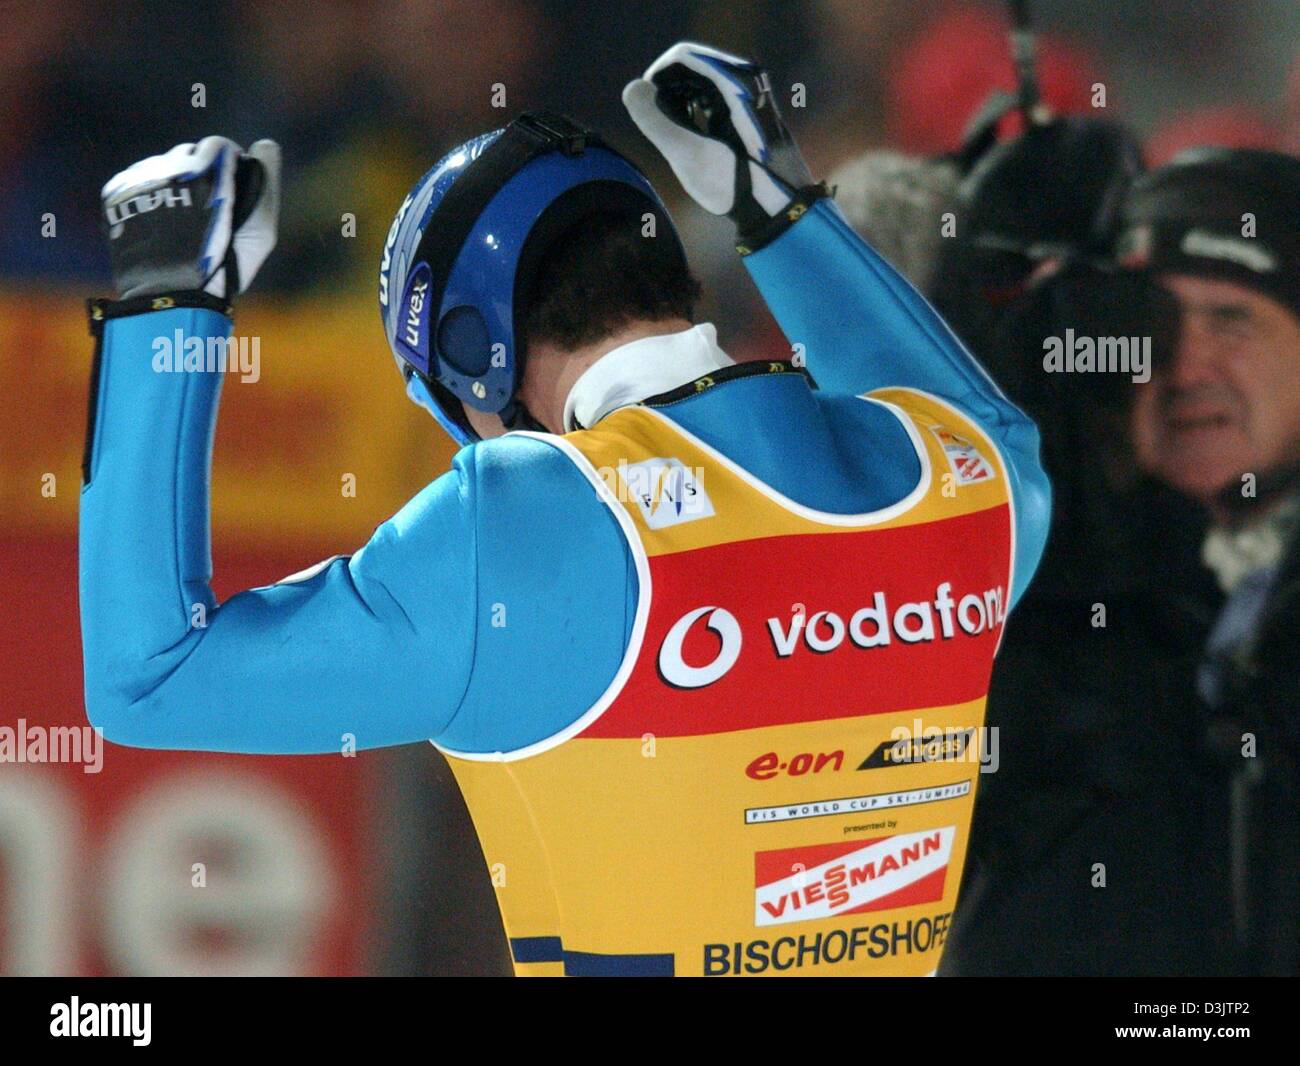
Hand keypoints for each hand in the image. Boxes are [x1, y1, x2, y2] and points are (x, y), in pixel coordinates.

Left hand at [101, 135, 280, 300]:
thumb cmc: (226, 264)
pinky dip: (148, 195)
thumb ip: (267, 183)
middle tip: (205, 205)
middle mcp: (171, 168)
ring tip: (179, 217)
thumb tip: (265, 144)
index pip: (217, 146)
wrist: (174, 292)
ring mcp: (140, 179)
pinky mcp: (117, 191)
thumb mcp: (261, 230)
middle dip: (198, 172)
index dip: (227, 161)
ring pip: (160, 167)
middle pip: (186, 153)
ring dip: (172, 183)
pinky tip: (158, 220)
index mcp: (208, 173)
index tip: (230, 180)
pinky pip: (135, 180)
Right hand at [623, 42, 815, 247]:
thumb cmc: (737, 185)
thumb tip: (633, 89)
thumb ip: (656, 122)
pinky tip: (694, 137)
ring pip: (702, 83)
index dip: (655, 79)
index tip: (648, 112)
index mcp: (735, 82)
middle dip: (667, 93)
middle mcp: (747, 80)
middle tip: (662, 129)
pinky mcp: (751, 111)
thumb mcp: (690, 157)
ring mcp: (751, 94)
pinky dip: (696, 111)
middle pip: (691, 68)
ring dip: (680, 102)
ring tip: (676, 136)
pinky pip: (715, 97)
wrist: (781, 208)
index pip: (681, 58)